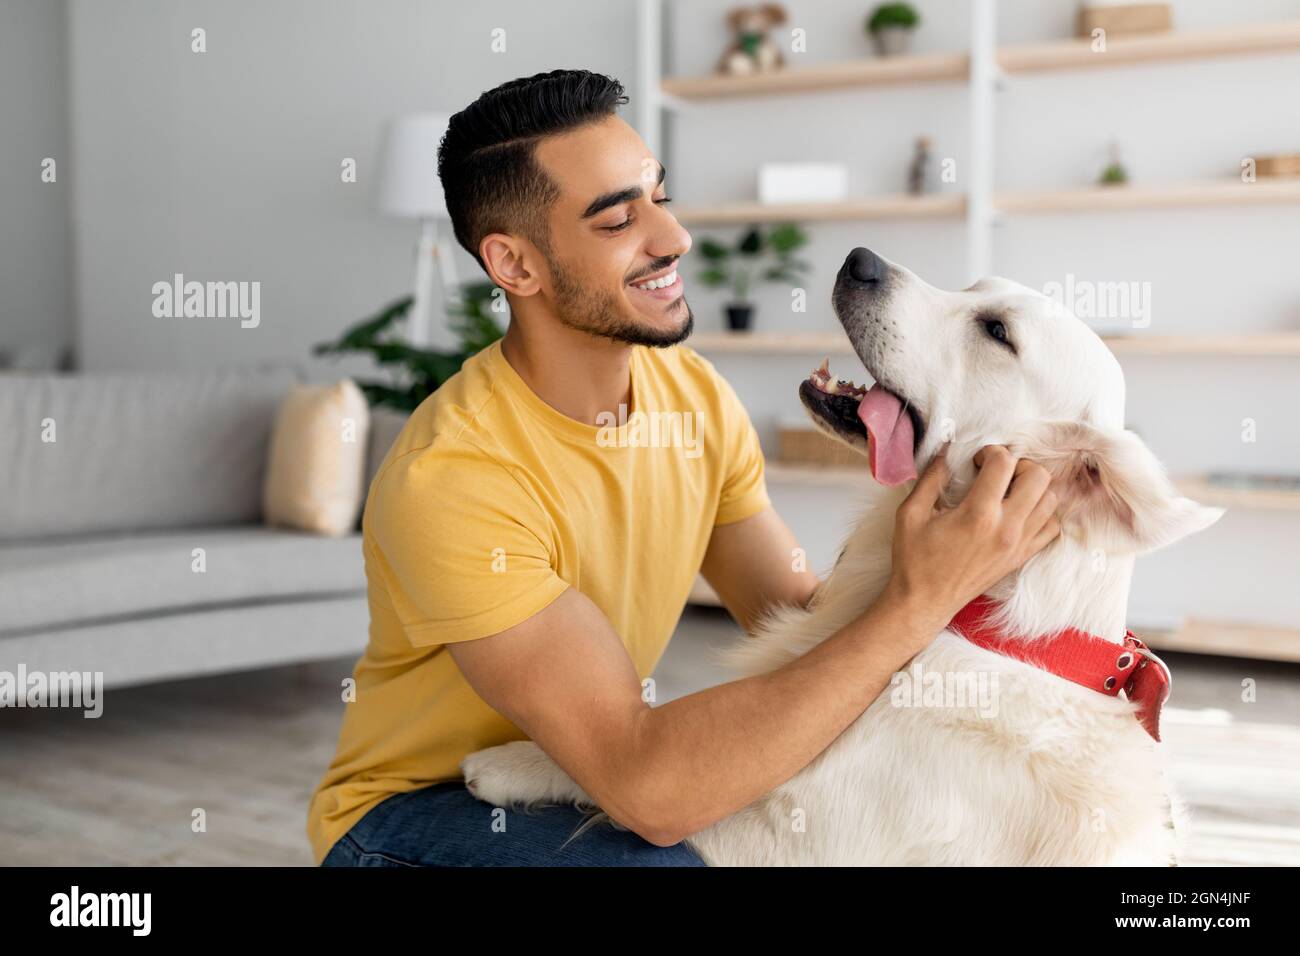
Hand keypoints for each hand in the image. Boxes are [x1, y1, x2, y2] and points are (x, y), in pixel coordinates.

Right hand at [882, 445, 1060, 636]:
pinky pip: (1051, 527)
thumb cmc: (914, 559)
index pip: (1004, 464)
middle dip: (1019, 464)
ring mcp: (1019, 544)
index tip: (976, 461)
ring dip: (1033, 488)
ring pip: (1050, 500)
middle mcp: (1006, 528)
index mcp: (978, 514)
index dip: (990, 452)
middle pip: (1039, 477)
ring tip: (1009, 491)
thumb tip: (946, 453)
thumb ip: (930, 479)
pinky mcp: (1021, 557)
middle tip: (998, 472)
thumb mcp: (910, 514)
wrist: (925, 601)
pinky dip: (1042, 513)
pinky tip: (1019, 512)